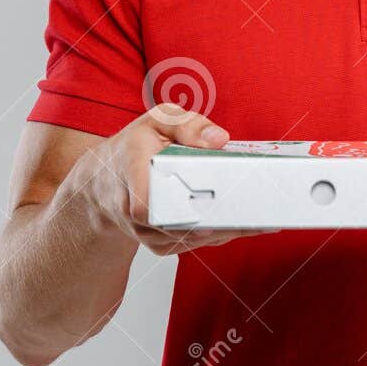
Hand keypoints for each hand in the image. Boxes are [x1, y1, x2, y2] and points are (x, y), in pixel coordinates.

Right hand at [77, 103, 279, 256]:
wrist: (104, 182)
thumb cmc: (134, 147)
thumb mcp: (157, 120)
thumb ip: (187, 124)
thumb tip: (220, 139)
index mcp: (130, 172)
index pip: (145, 203)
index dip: (179, 209)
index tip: (214, 205)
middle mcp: (133, 210)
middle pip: (179, 225)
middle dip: (219, 221)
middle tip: (258, 215)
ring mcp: (146, 233)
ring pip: (190, 239)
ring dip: (226, 230)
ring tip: (262, 220)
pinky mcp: (159, 245)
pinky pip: (192, 244)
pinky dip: (218, 235)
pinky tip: (245, 225)